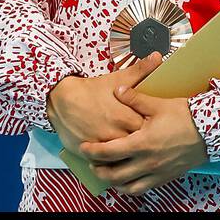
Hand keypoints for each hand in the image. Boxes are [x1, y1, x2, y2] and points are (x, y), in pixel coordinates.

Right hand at [46, 51, 164, 152]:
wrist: (61, 98)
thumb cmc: (92, 89)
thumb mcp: (117, 78)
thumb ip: (140, 70)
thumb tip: (158, 57)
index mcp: (124, 116)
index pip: (148, 129)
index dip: (154, 129)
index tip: (157, 127)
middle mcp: (114, 133)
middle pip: (137, 145)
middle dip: (142, 144)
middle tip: (148, 141)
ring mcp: (101, 145)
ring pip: (121, 157)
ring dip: (128, 156)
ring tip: (135, 152)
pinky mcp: (89, 152)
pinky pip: (104, 163)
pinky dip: (112, 162)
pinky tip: (118, 161)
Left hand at [77, 55, 208, 195]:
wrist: (210, 131)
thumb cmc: (185, 116)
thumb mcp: (158, 103)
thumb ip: (134, 97)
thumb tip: (117, 90)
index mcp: (142, 143)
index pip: (108, 152)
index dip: (92, 151)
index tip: (84, 147)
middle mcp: (147, 162)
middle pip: (113, 174)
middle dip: (98, 170)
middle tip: (91, 162)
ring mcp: (157, 172)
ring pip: (127, 187)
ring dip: (113, 182)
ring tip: (107, 172)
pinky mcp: (166, 177)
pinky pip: (143, 189)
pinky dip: (130, 187)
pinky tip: (127, 180)